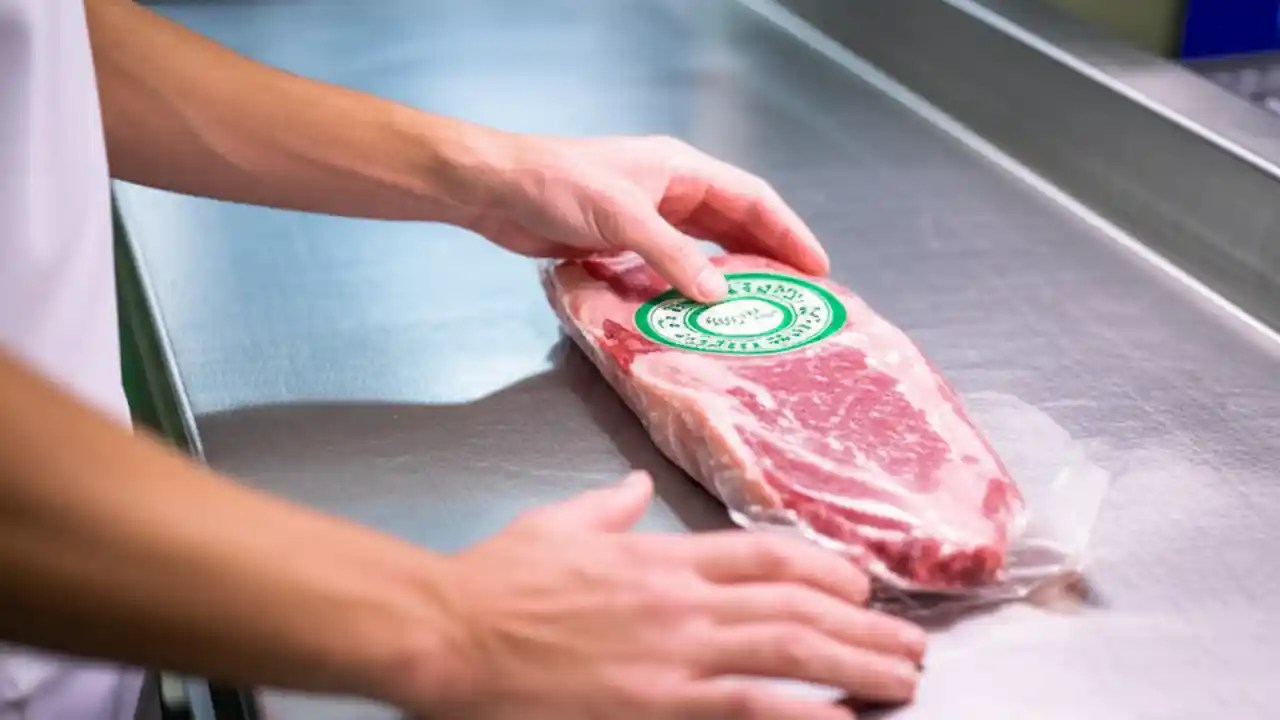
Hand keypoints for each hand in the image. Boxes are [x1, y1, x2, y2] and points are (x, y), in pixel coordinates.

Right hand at [394, 471, 924, 719]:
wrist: (448, 633)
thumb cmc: (496, 580)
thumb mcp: (557, 525)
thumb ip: (608, 508)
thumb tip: (636, 490)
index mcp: (659, 555)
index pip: (762, 555)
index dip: (822, 568)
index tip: (859, 584)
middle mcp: (681, 600)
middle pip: (794, 605)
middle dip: (862, 625)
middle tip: (909, 644)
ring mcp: (673, 655)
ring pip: (787, 653)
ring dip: (855, 665)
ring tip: (902, 679)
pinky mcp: (657, 705)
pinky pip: (747, 708)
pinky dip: (801, 714)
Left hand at [461, 133, 829, 302]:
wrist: (498, 191)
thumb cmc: (558, 185)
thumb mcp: (623, 217)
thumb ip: (674, 257)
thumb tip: (719, 295)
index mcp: (681, 169)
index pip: (752, 198)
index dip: (788, 231)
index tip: (815, 266)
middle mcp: (670, 190)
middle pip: (734, 222)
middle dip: (768, 254)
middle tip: (796, 293)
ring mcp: (646, 216)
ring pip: (703, 246)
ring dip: (730, 273)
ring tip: (758, 307)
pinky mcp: (621, 242)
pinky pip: (669, 265)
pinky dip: (688, 285)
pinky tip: (698, 309)